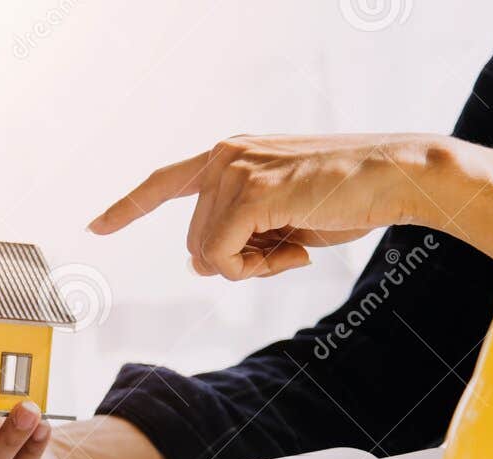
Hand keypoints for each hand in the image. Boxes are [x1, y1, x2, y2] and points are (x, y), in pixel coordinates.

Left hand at [89, 133, 442, 279]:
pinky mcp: (249, 192)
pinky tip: (297, 250)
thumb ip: (239, 229)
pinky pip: (222, 257)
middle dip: (239, 263)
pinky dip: (255, 269)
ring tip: (298, 241)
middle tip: (287, 250)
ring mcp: (234, 170)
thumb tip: (201, 263)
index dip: (129, 207)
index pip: (164, 182)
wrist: (396, 176)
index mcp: (230, 154)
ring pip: (208, 255)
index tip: (96, 226)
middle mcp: (224, 155)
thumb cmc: (346, 197)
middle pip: (195, 244)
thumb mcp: (281, 216)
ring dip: (253, 268)